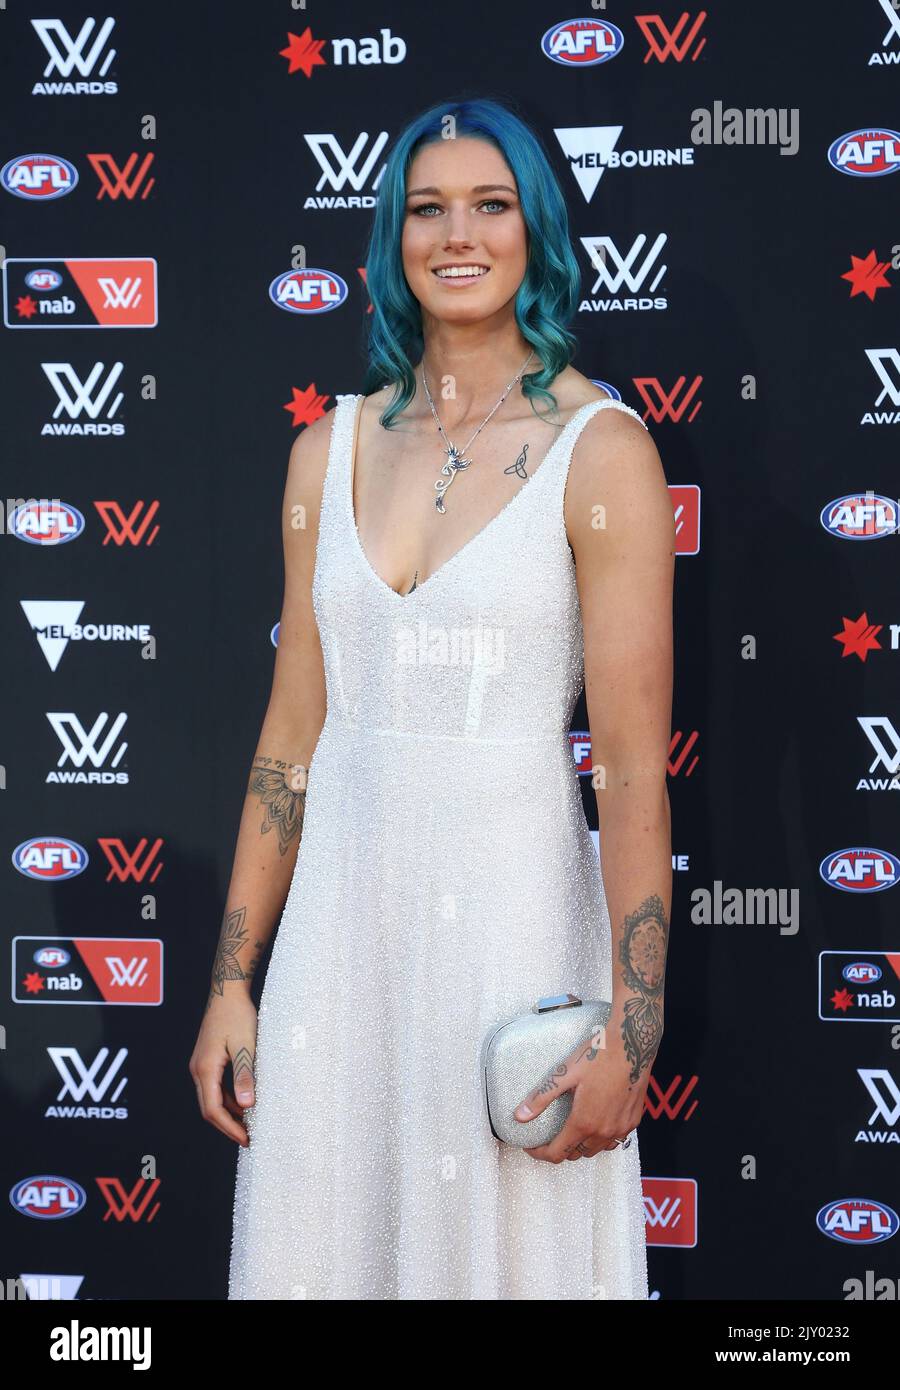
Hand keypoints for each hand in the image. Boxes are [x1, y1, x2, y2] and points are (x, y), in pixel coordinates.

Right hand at [189, 992, 257, 1146]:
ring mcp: (200, 1064)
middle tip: (248, 1137)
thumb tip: (246, 1106)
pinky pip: (214, 1086)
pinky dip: (228, 1098)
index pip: (213, 1110)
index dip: (229, 1128)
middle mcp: (198, 1069)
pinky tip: (243, 1100)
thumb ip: (244, 1076)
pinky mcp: (207, 1059)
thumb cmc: (237, 1015)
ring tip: (248, 1123)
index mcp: (205, 1069)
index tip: (246, 1139)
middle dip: (227, 1126)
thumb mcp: (245, 1046)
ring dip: (228, 1113)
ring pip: (211, 1098)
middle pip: (208, 1108)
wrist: (227, 991)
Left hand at [513, 1027, 646, 1162]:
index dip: (541, 1154)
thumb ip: (541, 1097)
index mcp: (584, 1122)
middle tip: (547, 1137)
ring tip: (569, 1132)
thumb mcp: (565, 1073)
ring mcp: (622, 1127)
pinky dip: (601, 1140)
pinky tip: (595, 1125)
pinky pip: (614, 1141)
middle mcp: (604, 1131)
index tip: (531, 1147)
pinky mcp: (634, 1120)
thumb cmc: (598, 1054)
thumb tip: (520, 1116)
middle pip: (576, 1154)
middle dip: (559, 1150)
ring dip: (581, 1147)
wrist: (633, 1042)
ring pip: (596, 1150)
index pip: (558, 1153)